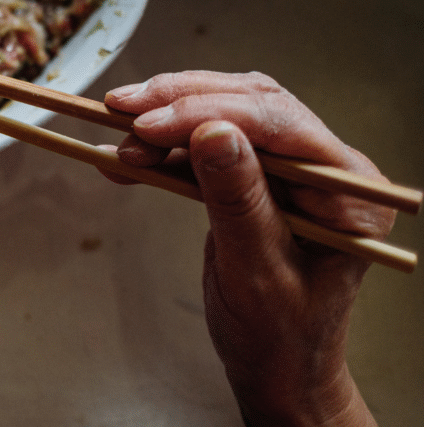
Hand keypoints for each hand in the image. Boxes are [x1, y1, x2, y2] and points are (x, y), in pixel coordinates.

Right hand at [103, 71, 393, 426]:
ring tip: (121, 141)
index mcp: (349, 189)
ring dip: (164, 121)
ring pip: (221, 114)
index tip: (152, 123)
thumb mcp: (258, 271)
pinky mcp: (252, 172)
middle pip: (249, 104)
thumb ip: (238, 200)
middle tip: (124, 111)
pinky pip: (202, 143)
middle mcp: (324, 165)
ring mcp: (287, 166)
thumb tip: (214, 133)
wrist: (274, 364)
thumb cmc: (280, 333)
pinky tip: (125, 156)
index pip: (280, 124)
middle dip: (180, 105)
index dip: (211, 112)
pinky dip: (161, 147)